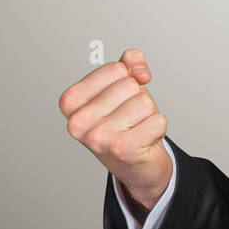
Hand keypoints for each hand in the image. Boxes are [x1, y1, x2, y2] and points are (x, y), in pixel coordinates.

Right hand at [59, 48, 172, 212]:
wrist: (135, 165)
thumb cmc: (125, 122)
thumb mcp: (122, 86)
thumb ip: (129, 63)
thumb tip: (139, 70)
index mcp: (71, 101)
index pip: (116, 69)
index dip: (126, 80)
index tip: (119, 100)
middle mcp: (78, 121)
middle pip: (130, 85)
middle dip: (137, 98)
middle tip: (128, 118)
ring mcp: (98, 137)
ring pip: (144, 102)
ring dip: (147, 114)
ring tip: (135, 128)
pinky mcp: (122, 149)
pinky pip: (157, 120)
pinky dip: (157, 129)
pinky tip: (144, 140)